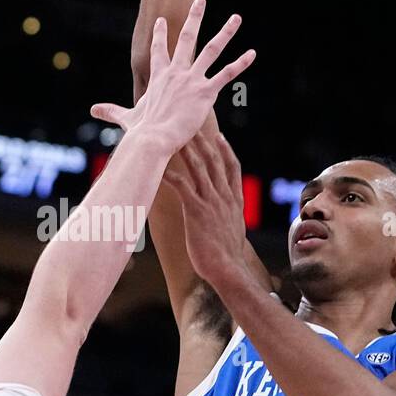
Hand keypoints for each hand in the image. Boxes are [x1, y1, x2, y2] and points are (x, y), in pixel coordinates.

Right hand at [91, 0, 253, 156]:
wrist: (152, 139)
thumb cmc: (140, 131)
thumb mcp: (126, 117)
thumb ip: (111, 111)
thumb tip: (93, 110)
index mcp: (158, 75)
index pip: (158, 49)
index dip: (160, 34)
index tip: (163, 19)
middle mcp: (176, 72)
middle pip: (187, 38)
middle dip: (194, 18)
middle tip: (200, 0)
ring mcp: (192, 79)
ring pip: (211, 50)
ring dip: (225, 33)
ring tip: (236, 18)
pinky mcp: (205, 92)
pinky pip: (226, 74)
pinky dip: (240, 64)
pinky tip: (252, 53)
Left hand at [163, 127, 248, 289]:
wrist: (228, 269)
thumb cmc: (227, 259)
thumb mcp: (234, 234)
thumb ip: (229, 221)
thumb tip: (224, 221)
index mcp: (235, 202)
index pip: (233, 169)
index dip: (226, 151)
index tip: (220, 137)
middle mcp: (224, 198)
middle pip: (215, 162)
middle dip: (204, 142)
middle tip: (193, 126)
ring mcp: (212, 202)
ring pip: (199, 169)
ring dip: (187, 151)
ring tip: (177, 137)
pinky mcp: (197, 211)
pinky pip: (182, 186)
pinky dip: (171, 174)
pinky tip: (160, 166)